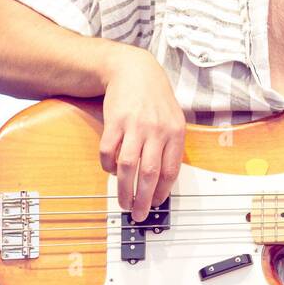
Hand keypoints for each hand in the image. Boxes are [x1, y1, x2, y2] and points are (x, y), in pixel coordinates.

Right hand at [99, 44, 186, 222]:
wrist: (135, 70)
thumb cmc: (155, 99)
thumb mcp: (174, 119)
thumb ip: (171, 146)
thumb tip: (164, 180)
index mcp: (175, 132)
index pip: (171, 171)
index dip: (163, 192)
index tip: (157, 204)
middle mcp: (157, 130)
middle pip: (149, 174)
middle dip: (143, 200)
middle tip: (139, 214)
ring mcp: (135, 126)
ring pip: (128, 167)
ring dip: (124, 190)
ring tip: (123, 203)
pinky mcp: (115, 121)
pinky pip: (109, 151)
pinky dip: (108, 167)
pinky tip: (110, 171)